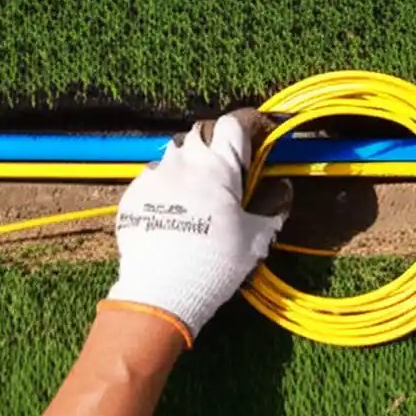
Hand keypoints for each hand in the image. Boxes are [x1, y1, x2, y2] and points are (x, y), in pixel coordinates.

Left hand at [106, 109, 289, 343]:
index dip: (250, 124)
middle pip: (203, 132)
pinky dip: (166, 186)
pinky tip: (173, 211)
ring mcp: (154, 174)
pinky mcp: (133, 193)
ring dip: (189, 163)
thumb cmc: (216, 262)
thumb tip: (283, 189)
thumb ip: (273, 207)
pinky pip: (154, 177)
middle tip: (228, 168)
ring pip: (175, 153)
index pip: (235, 123)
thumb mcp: (256, 238)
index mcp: (219, 165)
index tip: (259, 135)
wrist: (161, 292)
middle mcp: (185, 160)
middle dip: (217, 143)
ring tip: (198, 191)